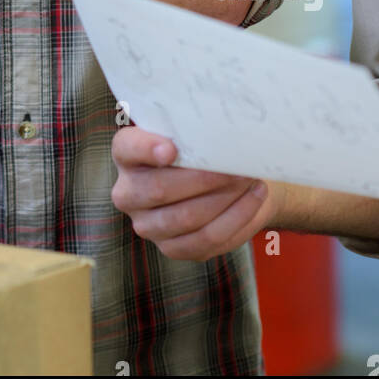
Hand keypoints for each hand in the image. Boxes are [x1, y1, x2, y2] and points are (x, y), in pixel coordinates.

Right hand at [110, 126, 278, 260]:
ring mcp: (148, 225)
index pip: (127, 148)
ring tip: (248, 179)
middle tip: (235, 164)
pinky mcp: (172, 248)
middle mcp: (128, 193)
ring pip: (186, 217)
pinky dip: (235, 218)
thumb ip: (191, 130)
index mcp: (126, 155)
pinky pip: (207, 239)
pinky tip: (252, 198)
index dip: (146, 149)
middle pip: (159, 189)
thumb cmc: (199, 149)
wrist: (216, 183)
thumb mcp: (189, 133)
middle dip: (204, 177)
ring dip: (224, 198)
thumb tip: (216, 130)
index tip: (172, 148)